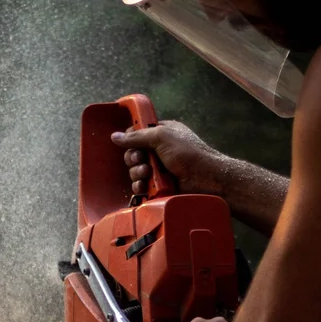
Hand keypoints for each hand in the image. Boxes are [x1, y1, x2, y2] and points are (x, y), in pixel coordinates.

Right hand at [110, 120, 229, 197]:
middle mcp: (159, 151)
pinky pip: (140, 186)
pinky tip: (144, 187)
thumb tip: (115, 136)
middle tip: (142, 160)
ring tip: (148, 174)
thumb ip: (137, 137)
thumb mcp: (162, 137)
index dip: (131, 139)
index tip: (131, 144)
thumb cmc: (188, 153)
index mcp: (162, 134)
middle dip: (134, 158)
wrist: (205, 179)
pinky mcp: (159, 186)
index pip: (137, 134)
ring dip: (137, 173)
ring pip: (135, 171)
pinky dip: (140, 187)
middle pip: (133, 153)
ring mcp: (159, 169)